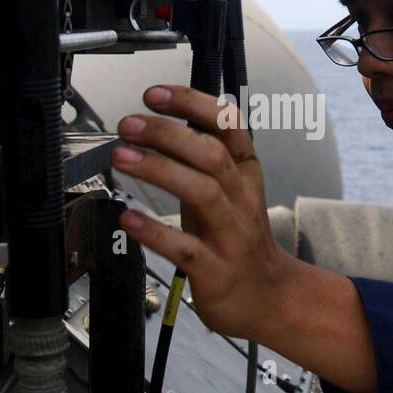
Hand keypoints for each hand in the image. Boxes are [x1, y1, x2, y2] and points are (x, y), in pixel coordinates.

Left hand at [110, 84, 295, 341]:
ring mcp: (230, 236)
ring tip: (121, 157)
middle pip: (211, 154)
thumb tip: (163, 119)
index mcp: (245, 174)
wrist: (271, 298)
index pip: (227, 126)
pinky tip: (128, 218)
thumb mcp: (232, 190)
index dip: (192, 104)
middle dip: (168, 134)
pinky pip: (186, 248)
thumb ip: (206, 155)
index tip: (155, 94)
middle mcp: (241, 200)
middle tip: (128, 124)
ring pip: (202, 192)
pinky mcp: (216, 272)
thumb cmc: (240, 239)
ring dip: (160, 170)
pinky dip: (156, 231)